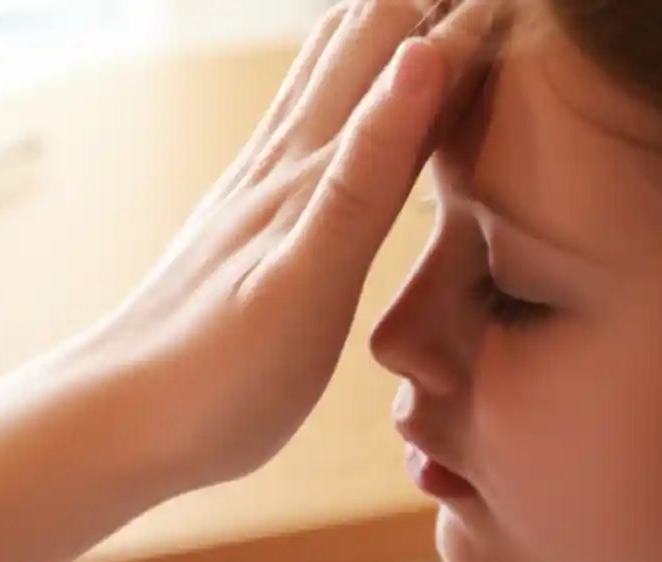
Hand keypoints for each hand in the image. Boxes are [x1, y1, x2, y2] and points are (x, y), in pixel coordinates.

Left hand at [0, 1, 498, 499]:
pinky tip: (363, 104)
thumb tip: (422, 54)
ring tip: (449, 24)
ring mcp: (258, 184)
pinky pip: (305, 122)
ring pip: (327, 68)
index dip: (475, 22)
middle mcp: (281, 160)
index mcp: (310, 171)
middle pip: (362, 34)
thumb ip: (366, 174)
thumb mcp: (308, 283)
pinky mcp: (246, 217)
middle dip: (435, 6)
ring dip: (389, 29)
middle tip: (506, 15)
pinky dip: (352, 85)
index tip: (541, 20)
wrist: (119, 421)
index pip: (408, 51)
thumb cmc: (217, 377)